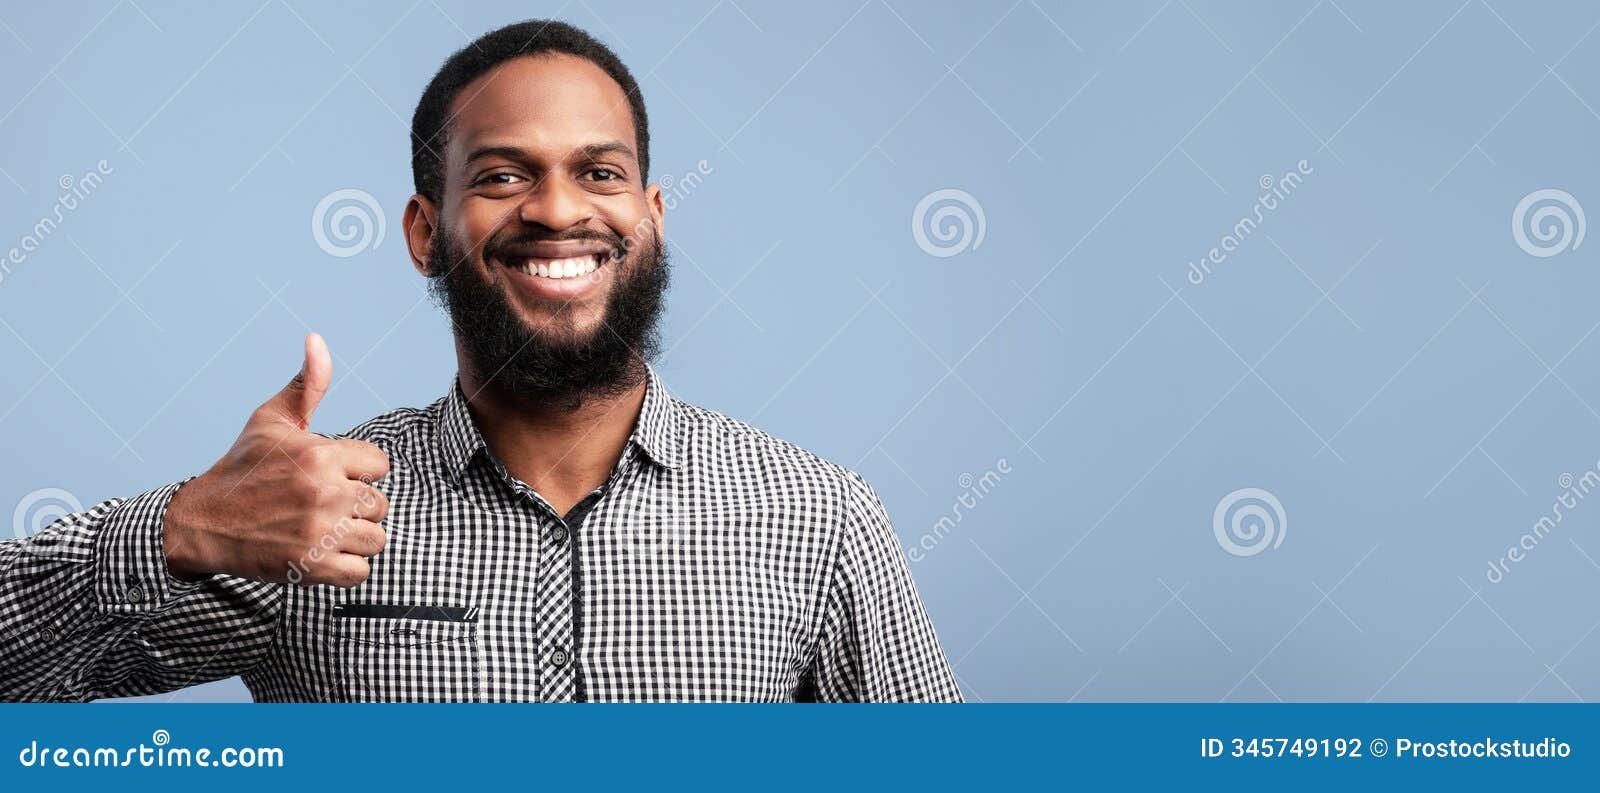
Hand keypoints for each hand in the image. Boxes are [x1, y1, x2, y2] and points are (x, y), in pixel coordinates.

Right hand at [162, 333, 390, 586]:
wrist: (202, 523)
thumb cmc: (243, 468)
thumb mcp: (272, 421)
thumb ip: (306, 384)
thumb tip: (317, 339)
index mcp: (321, 454)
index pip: (380, 465)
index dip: (358, 470)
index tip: (331, 475)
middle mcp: (325, 492)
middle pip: (380, 504)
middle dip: (357, 506)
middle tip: (323, 505)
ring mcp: (319, 532)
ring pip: (376, 538)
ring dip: (354, 538)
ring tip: (324, 529)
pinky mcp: (312, 567)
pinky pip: (361, 572)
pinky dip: (345, 568)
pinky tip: (321, 553)